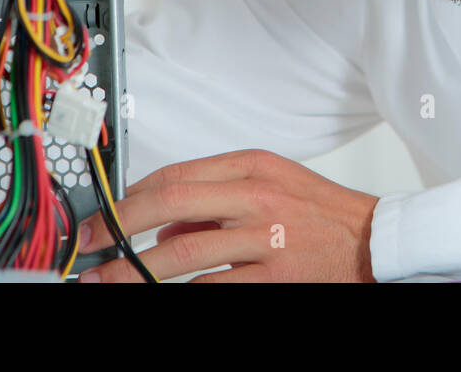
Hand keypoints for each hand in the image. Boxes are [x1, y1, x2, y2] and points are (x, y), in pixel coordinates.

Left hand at [75, 149, 378, 281]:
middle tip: (88, 244)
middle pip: (169, 202)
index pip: (175, 175)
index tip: (103, 215)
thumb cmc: (321, 212)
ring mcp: (264, 239)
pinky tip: (158, 293)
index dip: (129, 196)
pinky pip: (211, 286)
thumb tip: (163, 222)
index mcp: (252, 168)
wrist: (372, 241)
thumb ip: (217, 196)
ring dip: (134, 268)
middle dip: (118, 226)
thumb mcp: (271, 183)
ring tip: (105, 278)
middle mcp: (256, 198)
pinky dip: (179, 291)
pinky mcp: (273, 277)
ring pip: (182, 250)